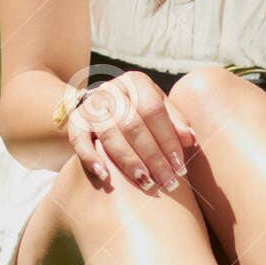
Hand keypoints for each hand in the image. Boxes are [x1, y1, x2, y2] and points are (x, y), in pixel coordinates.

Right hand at [63, 70, 197, 192]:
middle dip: (153, 157)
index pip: (154, 110)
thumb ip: (175, 123)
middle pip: (133, 125)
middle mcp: (112, 90)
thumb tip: (190, 139)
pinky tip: (105, 176)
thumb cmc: (138, 112)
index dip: (168, 139)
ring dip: (129, 161)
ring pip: (110, 134)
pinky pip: (79, 140)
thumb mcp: (158, 110)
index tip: (180, 166)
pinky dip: (90, 158)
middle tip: (167, 182)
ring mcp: (91, 105)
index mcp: (136, 82)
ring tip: (146, 182)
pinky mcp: (75, 122)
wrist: (100, 108)